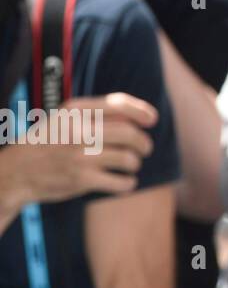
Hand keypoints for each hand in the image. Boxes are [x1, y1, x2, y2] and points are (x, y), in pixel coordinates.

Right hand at [0, 93, 157, 206]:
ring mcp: (80, 156)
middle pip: (129, 133)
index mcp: (75, 111)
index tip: (152, 120)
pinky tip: (126, 182)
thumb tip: (140, 116)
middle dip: (144, 142)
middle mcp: (79, 131)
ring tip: (131, 165)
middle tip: (145, 148)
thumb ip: (97, 114)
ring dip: (135, 163)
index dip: (141, 111)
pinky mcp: (81, 180)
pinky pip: (120, 182)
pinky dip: (128, 183)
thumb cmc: (48, 143)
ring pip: (128, 158)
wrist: (16, 173)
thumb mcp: (65, 119)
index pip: (118, 104)